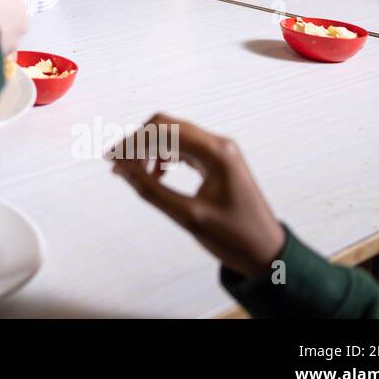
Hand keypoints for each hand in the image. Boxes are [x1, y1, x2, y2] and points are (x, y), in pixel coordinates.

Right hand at [109, 114, 286, 278]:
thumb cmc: (235, 237)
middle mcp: (219, 145)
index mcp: (217, 153)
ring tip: (133, 172)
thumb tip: (122, 169)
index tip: (112, 159)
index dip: (133, 141)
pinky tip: (154, 175)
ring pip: (172, 135)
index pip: (164, 130)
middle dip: (138, 142)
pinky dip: (162, 156)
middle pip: (166, 126)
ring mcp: (219, 151)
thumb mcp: (188, 216)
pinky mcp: (216, 161)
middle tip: (117, 165)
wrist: (266, 253)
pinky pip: (182, 148)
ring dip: (148, 149)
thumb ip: (151, 190)